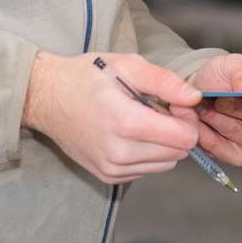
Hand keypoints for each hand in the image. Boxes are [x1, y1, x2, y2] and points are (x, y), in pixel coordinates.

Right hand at [22, 51, 199, 184]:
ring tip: (144, 119)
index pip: (184, 138)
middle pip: (178, 152)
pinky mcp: (108, 177)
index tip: (173, 102)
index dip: (186, 117)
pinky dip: (149, 153)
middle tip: (159, 108)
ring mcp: (112, 169)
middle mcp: (120, 153)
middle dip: (177, 129)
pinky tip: (133, 133)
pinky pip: (147, 170)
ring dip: (164, 143)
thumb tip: (194, 98)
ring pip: (165, 164)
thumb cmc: (87, 77)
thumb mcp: (128, 66)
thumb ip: (165, 82)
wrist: (47, 97)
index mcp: (126, 123)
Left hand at [188, 53, 241, 165]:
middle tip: (217, 97)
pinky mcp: (240, 157)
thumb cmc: (224, 77)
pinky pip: (223, 149)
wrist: (199, 94)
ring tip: (206, 107)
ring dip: (217, 119)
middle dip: (235, 106)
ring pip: (239, 133)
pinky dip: (208, 134)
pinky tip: (205, 123)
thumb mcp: (231, 65)